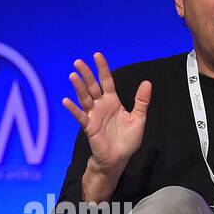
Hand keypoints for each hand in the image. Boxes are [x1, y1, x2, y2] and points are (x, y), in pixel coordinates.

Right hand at [60, 52, 150, 174]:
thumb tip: (147, 82)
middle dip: (86, 74)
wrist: (119, 158)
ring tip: (73, 75)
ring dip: (78, 87)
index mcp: (113, 101)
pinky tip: (66, 101)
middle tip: (78, 61)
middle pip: (92, 86)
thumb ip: (141, 101)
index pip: (107, 81)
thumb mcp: (138, 119)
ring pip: (84, 98)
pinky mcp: (89, 127)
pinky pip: (80, 116)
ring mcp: (93, 115)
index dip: (102, 68)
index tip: (97, 55)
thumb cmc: (127, 140)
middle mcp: (101, 105)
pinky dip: (73, 109)